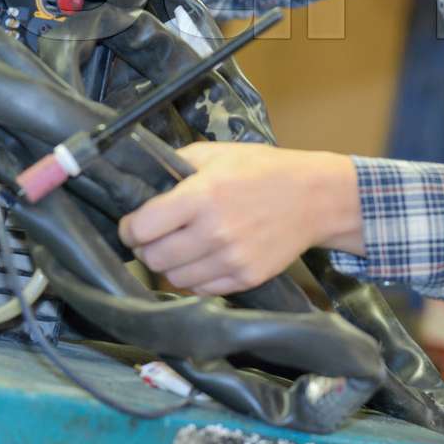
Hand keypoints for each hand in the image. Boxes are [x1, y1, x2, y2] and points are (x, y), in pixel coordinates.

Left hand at [118, 142, 362, 295]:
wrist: (314, 197)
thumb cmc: (264, 170)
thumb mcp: (217, 153)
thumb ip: (177, 166)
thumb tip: (143, 182)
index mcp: (201, 196)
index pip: (141, 228)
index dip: (129, 227)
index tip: (133, 224)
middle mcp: (213, 231)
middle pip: (152, 258)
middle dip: (145, 247)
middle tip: (153, 237)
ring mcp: (231, 259)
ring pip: (173, 278)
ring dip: (168, 265)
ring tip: (178, 247)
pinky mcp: (245, 278)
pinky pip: (201, 289)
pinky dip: (194, 278)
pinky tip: (202, 258)